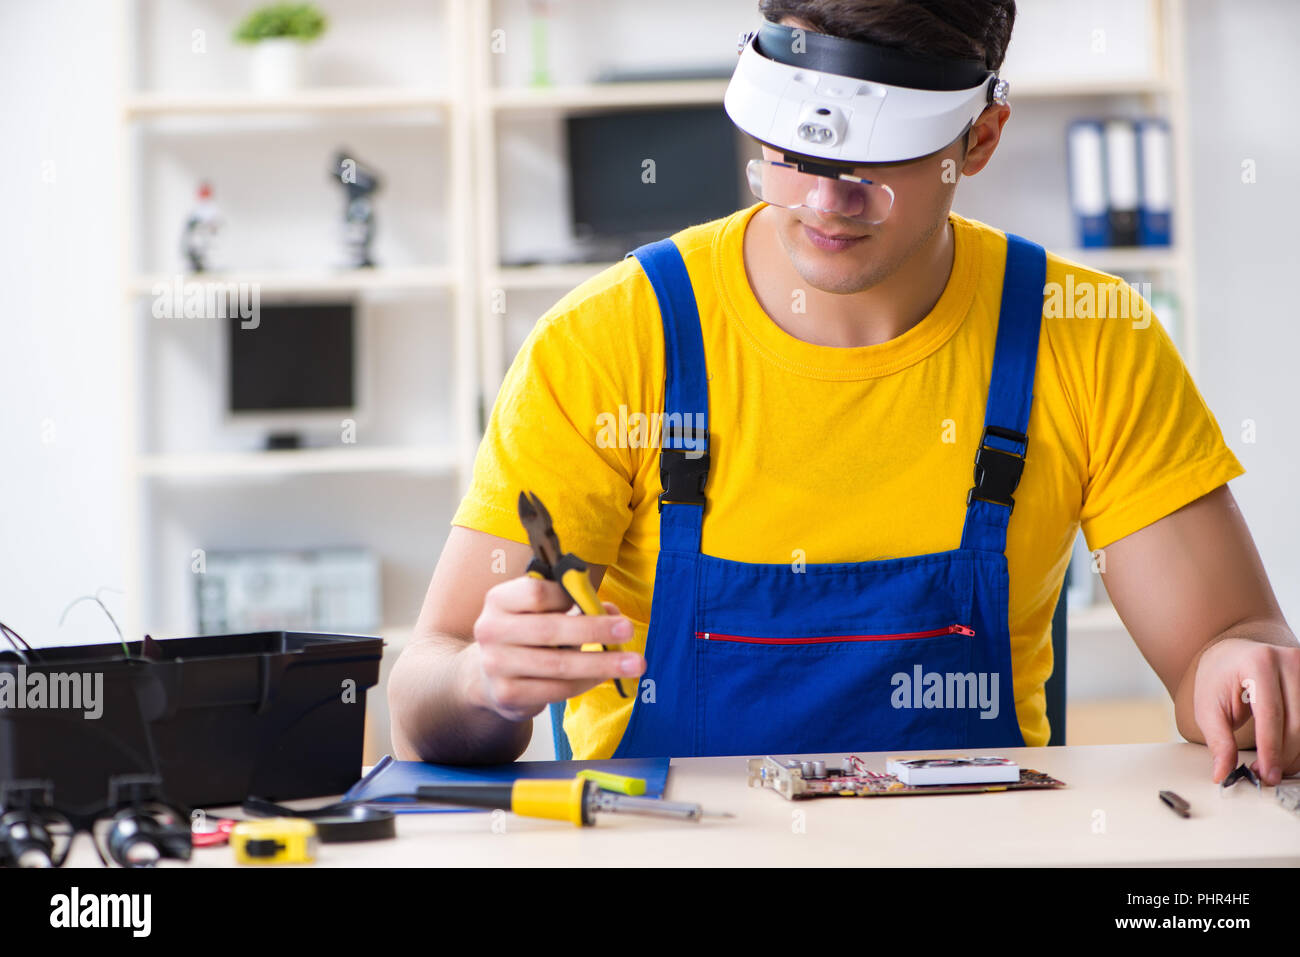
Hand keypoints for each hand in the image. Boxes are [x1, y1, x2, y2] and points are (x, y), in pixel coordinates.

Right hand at [467, 575, 642, 722]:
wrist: (488, 675)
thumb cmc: (525, 634)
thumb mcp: (541, 612)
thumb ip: (573, 606)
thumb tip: (613, 613)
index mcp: (499, 600)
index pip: (536, 593)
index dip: (568, 595)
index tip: (596, 599)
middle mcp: (491, 630)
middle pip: (550, 629)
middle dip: (595, 630)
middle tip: (628, 630)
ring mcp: (496, 665)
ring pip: (558, 664)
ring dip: (601, 664)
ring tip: (633, 663)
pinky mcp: (507, 695)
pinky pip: (557, 690)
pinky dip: (586, 683)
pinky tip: (605, 676)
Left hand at [1193, 637, 1299, 784]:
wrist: (1231, 655)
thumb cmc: (1218, 679)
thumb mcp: (1208, 708)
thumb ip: (1219, 741)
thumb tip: (1222, 774)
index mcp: (1258, 663)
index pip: (1271, 714)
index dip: (1271, 750)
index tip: (1267, 775)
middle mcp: (1288, 661)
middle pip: (1296, 722)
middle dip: (1283, 756)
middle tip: (1267, 776)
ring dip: (1295, 753)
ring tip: (1275, 766)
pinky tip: (1288, 754)